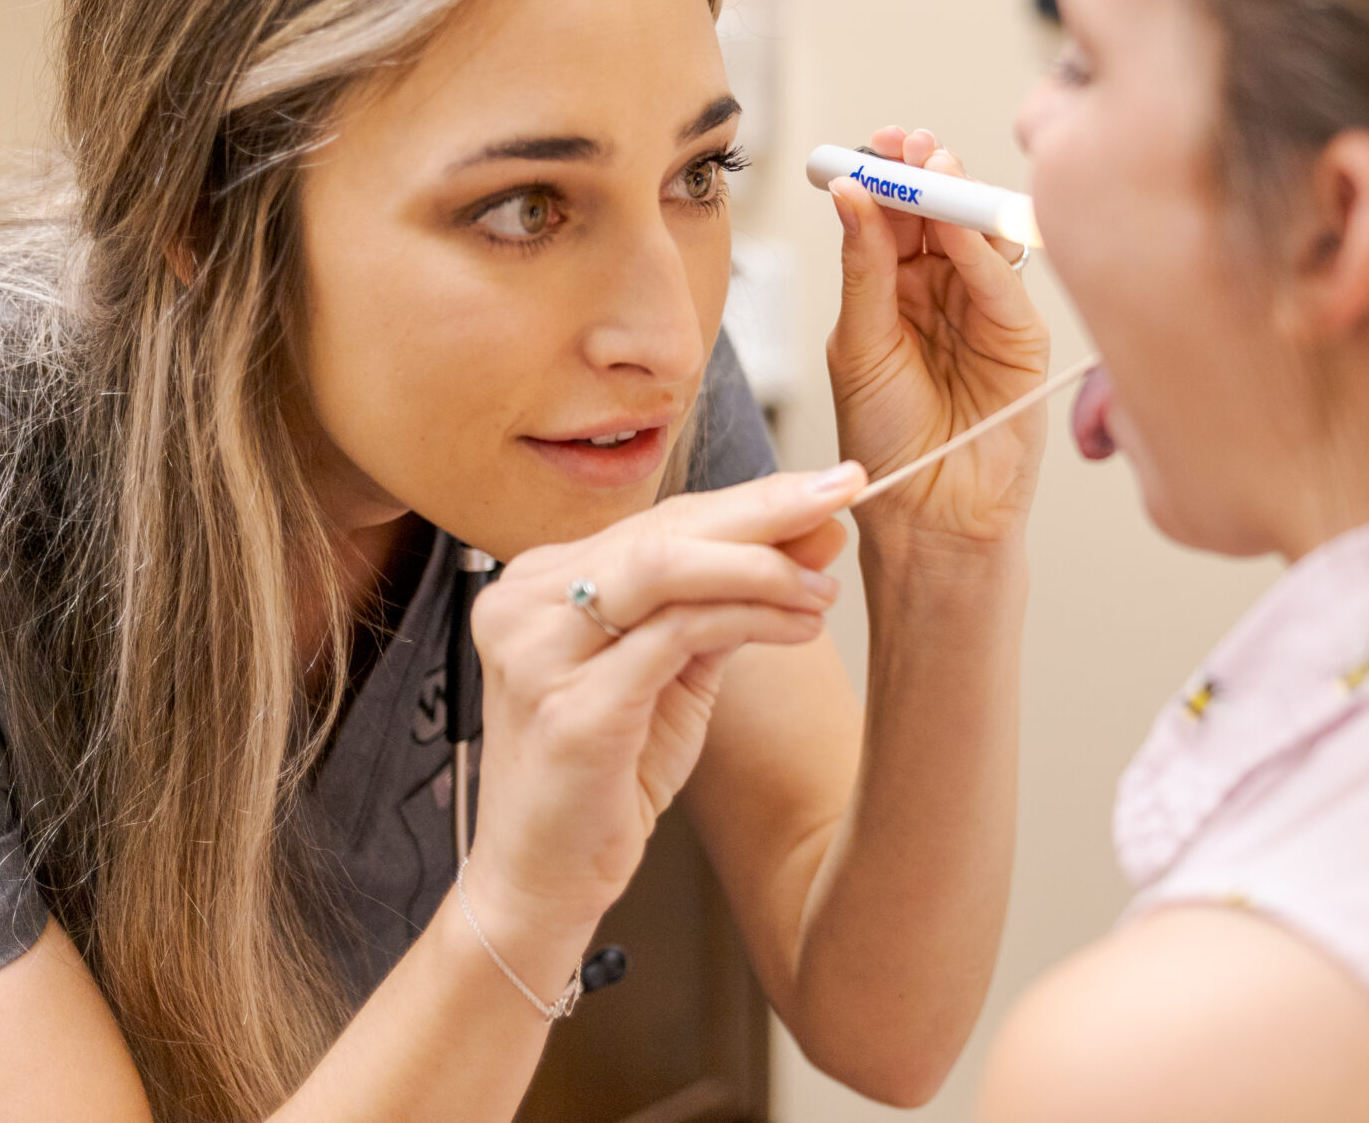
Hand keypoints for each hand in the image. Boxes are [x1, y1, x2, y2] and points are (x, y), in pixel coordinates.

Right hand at [460, 465, 863, 937]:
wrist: (544, 881)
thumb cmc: (606, 776)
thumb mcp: (675, 671)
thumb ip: (730, 600)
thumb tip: (814, 532)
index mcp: (541, 582)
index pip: (661, 521)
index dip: (752, 501)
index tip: (830, 487)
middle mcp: (523, 602)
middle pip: (665, 530)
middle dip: (766, 510)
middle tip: (844, 493)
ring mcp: (537, 654)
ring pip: (667, 567)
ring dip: (762, 567)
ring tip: (824, 585)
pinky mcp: (570, 710)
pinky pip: (675, 636)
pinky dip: (748, 619)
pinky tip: (797, 625)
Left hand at [828, 127, 1052, 544]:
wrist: (929, 515)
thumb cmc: (885, 442)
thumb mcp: (857, 346)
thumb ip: (864, 268)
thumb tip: (851, 195)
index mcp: (894, 291)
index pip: (894, 217)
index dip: (886, 177)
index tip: (872, 144)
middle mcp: (942, 293)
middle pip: (939, 215)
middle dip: (923, 175)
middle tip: (906, 145)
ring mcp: (985, 312)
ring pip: (976, 237)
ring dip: (954, 199)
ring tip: (930, 168)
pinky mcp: (1023, 337)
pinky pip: (1002, 282)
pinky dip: (979, 249)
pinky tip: (953, 223)